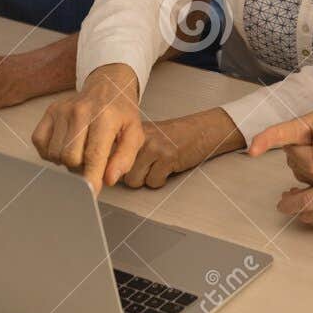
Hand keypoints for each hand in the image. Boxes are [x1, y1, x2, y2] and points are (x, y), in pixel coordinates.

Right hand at [31, 63, 142, 191]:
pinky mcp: (49, 112)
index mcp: (105, 117)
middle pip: (70, 159)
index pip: (93, 156)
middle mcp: (80, 111)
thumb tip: (109, 179)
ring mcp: (62, 110)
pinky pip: (41, 144)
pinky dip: (51, 151)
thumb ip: (125, 158)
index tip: (91, 193)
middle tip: (91, 160)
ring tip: (81, 150)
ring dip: (67, 160)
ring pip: (55, 154)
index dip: (91, 179)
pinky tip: (66, 144)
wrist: (107, 87)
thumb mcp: (134, 134)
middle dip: (81, 167)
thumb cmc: (121, 114)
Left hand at [121, 108, 243, 188]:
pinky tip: (169, 168)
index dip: (111, 167)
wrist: (203, 130)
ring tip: (158, 167)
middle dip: (134, 175)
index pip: (110, 153)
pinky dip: (161, 180)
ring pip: (134, 180)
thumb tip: (109, 168)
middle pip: (121, 172)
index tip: (111, 174)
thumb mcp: (149, 136)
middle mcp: (141, 137)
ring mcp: (154, 147)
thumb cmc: (177, 136)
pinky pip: (153, 182)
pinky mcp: (167, 158)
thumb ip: (130, 148)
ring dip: (146, 179)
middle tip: (149, 166)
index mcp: (134, 131)